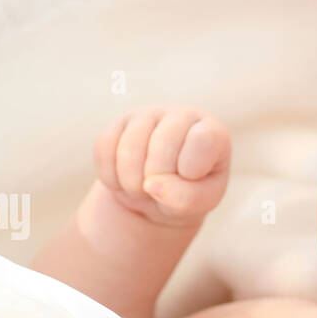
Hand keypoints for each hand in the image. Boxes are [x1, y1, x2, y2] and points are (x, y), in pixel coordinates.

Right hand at [93, 105, 230, 227]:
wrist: (160, 194)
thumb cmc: (189, 193)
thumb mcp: (201, 202)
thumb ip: (187, 198)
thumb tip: (150, 186)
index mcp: (211, 130)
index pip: (202, 141)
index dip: (191, 169)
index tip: (190, 178)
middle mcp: (180, 115)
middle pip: (162, 146)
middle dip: (158, 181)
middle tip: (162, 191)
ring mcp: (147, 116)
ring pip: (129, 149)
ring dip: (133, 184)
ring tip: (144, 189)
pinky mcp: (118, 124)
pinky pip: (104, 151)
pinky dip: (112, 177)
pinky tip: (125, 180)